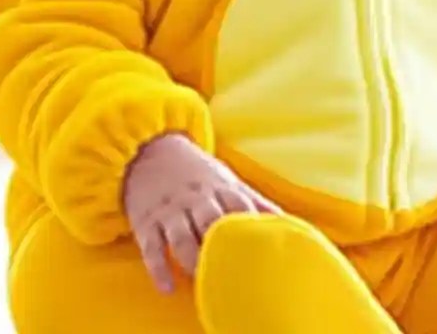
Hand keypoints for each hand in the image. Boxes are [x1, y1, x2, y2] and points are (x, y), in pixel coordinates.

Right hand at [122, 133, 280, 293]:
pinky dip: (159, 269)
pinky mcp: (147, 222)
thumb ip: (255, 203)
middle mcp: (196, 199)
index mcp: (220, 189)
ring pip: (181, 237)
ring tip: (204, 283)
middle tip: (235, 272)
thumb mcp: (228, 181)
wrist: (149, 150)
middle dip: (222, 246)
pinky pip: (152, 247)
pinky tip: (169, 288)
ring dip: (193, 259)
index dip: (252, 229)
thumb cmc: (199, 173)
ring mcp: (170, 211)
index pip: (240, 209)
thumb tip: (289, 223)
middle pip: (211, 222)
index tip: (265, 252)